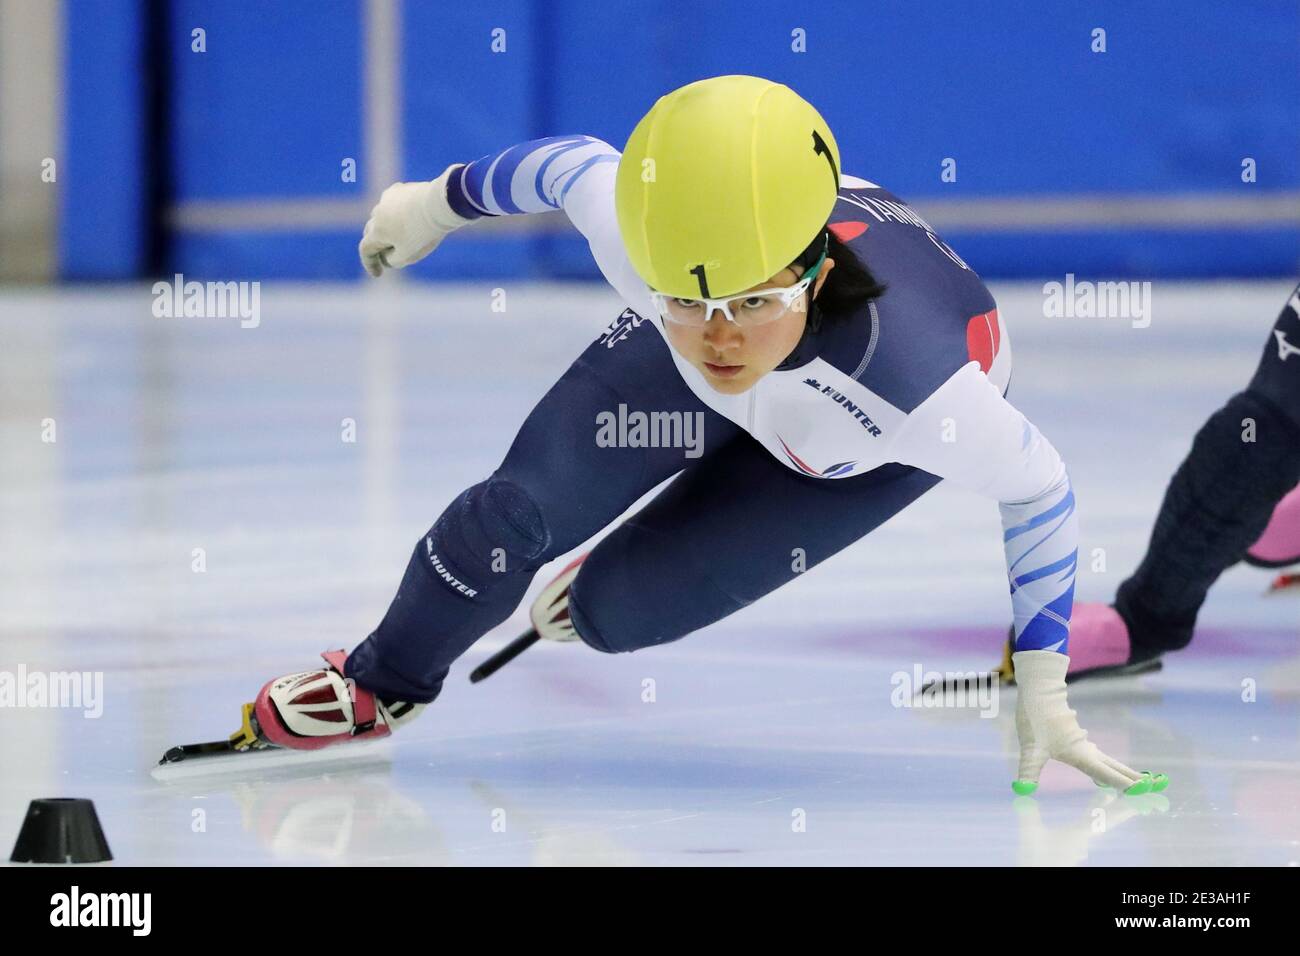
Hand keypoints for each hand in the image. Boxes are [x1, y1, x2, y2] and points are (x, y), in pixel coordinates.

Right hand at [358, 164, 469, 276]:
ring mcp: (387, 199)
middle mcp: (377, 213)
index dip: (370, 263)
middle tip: (385, 256)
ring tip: (398, 236)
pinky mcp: (400, 189)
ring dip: (387, 227)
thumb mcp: (408, 255)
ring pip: (382, 216)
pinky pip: (393, 204)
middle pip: (371, 231)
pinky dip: (397, 213)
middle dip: (377, 245)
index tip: (377, 275)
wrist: (439, 204)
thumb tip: (387, 257)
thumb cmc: (424, 233)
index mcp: (376, 231)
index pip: (365, 249)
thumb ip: (393, 260)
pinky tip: (407, 217)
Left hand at [1011, 650, 1167, 794]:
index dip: (1125, 785)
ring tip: (1139, 782)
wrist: (1039, 690)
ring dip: (1123, 772)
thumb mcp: (1030, 748)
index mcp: (1081, 754)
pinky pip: (1097, 755)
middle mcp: (1086, 749)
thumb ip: (1028, 770)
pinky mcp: (1076, 736)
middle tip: (1158, 787)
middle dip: (1135, 779)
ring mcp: (1083, 742)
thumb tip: (1022, 790)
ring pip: (1108, 760)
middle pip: (1116, 768)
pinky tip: (1101, 766)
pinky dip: (1107, 764)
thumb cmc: (1036, 718)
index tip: (1145, 791)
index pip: (1107, 775)